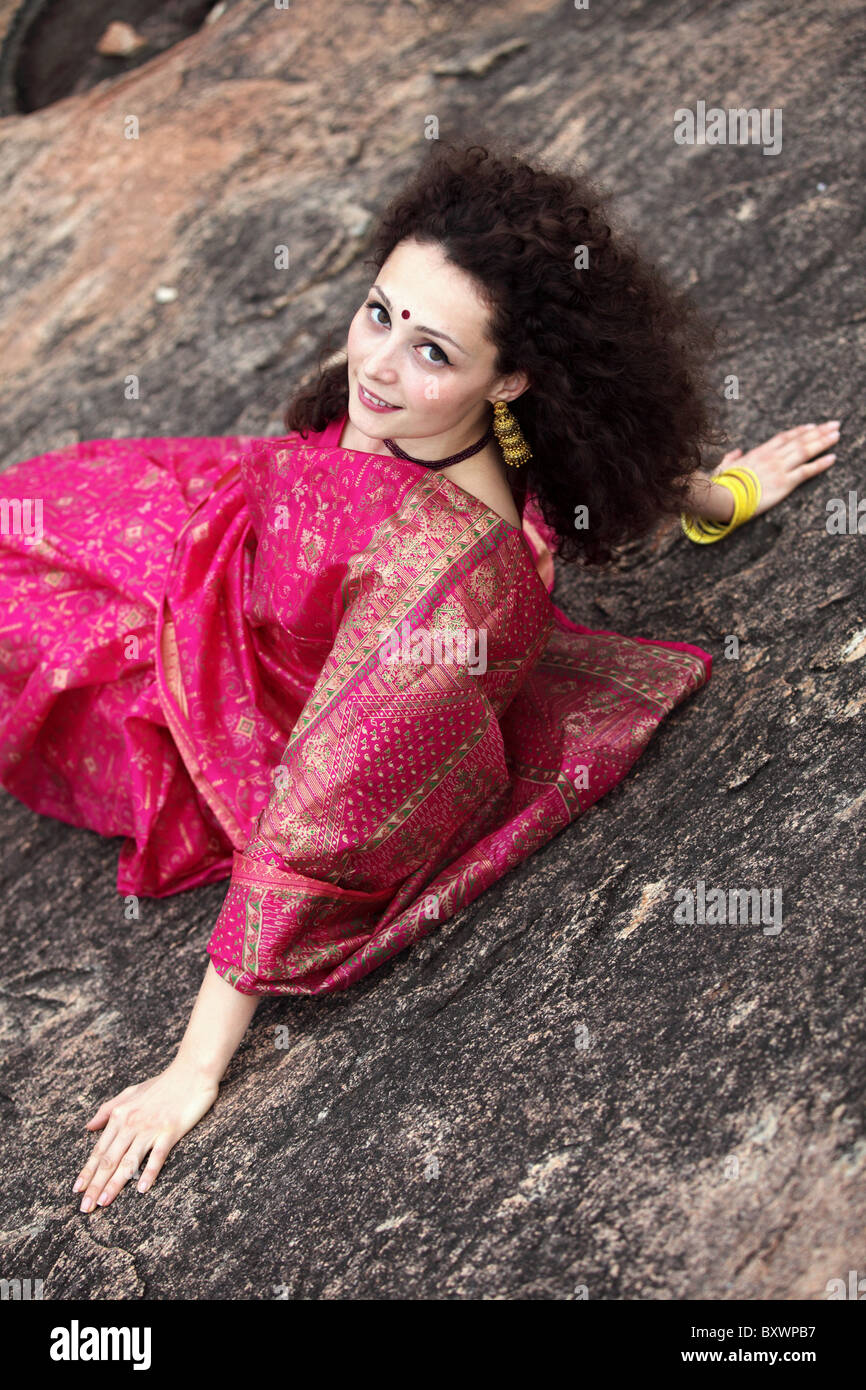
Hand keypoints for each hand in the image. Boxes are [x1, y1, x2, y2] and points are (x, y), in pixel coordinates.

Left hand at [73, 1060, 218, 1210]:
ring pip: (128, 1161)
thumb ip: (108, 1109)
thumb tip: (89, 1126)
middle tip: (85, 1207)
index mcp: (120, 1115)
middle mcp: (131, 1123)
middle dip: (95, 1185)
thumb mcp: (131, 1093)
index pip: (100, 1149)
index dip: (88, 1171)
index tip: (77, 1190)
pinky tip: (141, 1188)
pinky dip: (149, 1172)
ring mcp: (151, 1128)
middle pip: (109, 1159)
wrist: (191, 1071)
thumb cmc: (162, 1083)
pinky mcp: (170, 1131)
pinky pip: (157, 1155)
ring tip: (104, 1202)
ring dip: (115, 1184)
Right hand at [711, 419, 839, 516]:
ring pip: (806, 451)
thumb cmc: (722, 483)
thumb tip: (736, 452)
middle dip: (819, 431)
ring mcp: (780, 469)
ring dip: (824, 441)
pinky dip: (821, 464)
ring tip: (837, 435)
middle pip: (800, 440)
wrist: (724, 496)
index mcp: (759, 453)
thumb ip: (732, 458)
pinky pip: (806, 471)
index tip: (812, 425)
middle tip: (834, 424)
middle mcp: (772, 457)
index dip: (800, 431)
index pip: (784, 437)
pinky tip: (833, 458)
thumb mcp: (724, 466)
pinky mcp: (785, 483)